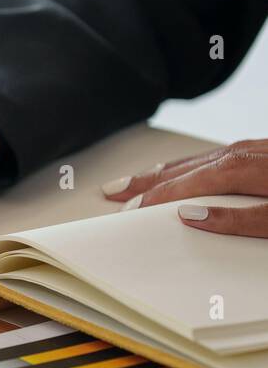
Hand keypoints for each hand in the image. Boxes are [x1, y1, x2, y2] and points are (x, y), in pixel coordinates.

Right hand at [101, 140, 267, 237]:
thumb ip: (240, 219)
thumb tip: (191, 216)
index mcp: (237, 169)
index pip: (181, 188)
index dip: (151, 200)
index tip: (128, 211)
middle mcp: (238, 154)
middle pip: (180, 169)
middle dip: (145, 181)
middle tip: (114, 190)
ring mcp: (250, 147)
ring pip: (194, 160)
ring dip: (164, 171)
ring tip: (139, 179)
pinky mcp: (261, 148)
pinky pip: (212, 156)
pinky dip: (188, 164)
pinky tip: (187, 168)